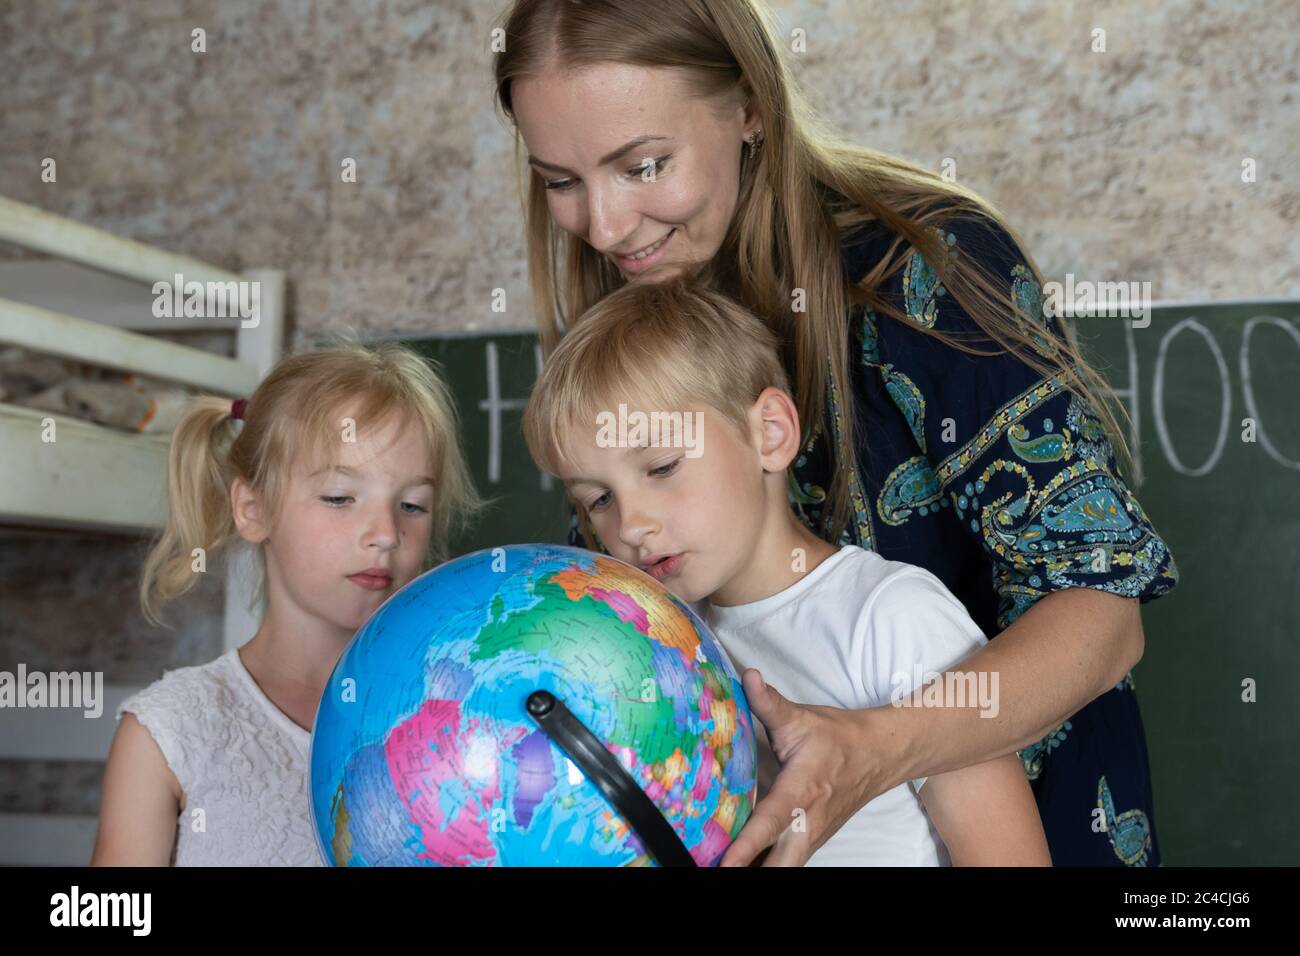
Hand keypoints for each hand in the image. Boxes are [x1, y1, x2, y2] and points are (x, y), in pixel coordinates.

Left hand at [720, 668, 896, 866]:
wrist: (879, 755)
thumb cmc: (838, 738)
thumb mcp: (801, 718)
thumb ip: (769, 702)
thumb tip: (748, 677)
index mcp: (801, 792)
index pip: (769, 823)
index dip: (745, 846)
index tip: (724, 862)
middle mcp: (808, 822)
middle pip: (780, 864)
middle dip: (750, 871)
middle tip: (714, 867)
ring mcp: (812, 837)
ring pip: (785, 867)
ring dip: (758, 869)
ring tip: (721, 866)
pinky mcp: (812, 841)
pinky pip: (788, 861)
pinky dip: (767, 863)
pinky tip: (744, 862)